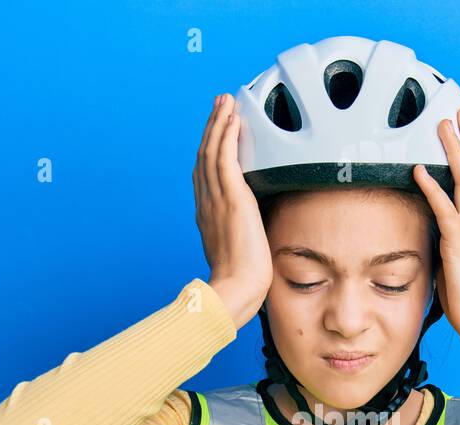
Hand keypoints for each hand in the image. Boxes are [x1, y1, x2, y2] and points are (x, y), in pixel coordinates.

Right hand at [193, 93, 271, 325]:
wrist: (236, 288)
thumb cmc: (241, 280)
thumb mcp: (240, 251)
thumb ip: (243, 234)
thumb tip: (255, 230)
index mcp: (207, 214)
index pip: (205, 173)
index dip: (210, 148)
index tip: (217, 132)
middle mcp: (206, 202)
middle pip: (205, 155)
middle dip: (212, 128)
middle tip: (219, 105)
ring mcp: (215, 199)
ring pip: (212, 151)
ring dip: (219, 122)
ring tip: (225, 101)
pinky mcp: (230, 198)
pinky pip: (224, 158)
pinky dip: (226, 135)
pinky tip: (232, 119)